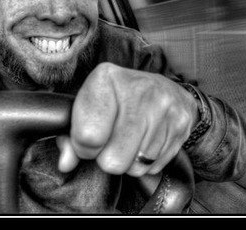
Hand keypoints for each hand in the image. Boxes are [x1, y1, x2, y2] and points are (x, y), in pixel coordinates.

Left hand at [57, 62, 198, 176]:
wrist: (165, 89)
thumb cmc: (118, 99)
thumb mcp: (90, 106)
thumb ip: (71, 137)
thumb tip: (65, 163)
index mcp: (106, 78)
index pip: (88, 136)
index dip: (83, 148)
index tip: (88, 142)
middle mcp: (138, 90)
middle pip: (112, 159)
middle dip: (106, 158)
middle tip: (110, 142)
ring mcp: (162, 108)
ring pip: (135, 167)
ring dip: (127, 161)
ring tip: (128, 140)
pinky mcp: (180, 125)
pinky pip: (154, 166)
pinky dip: (145, 163)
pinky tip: (144, 142)